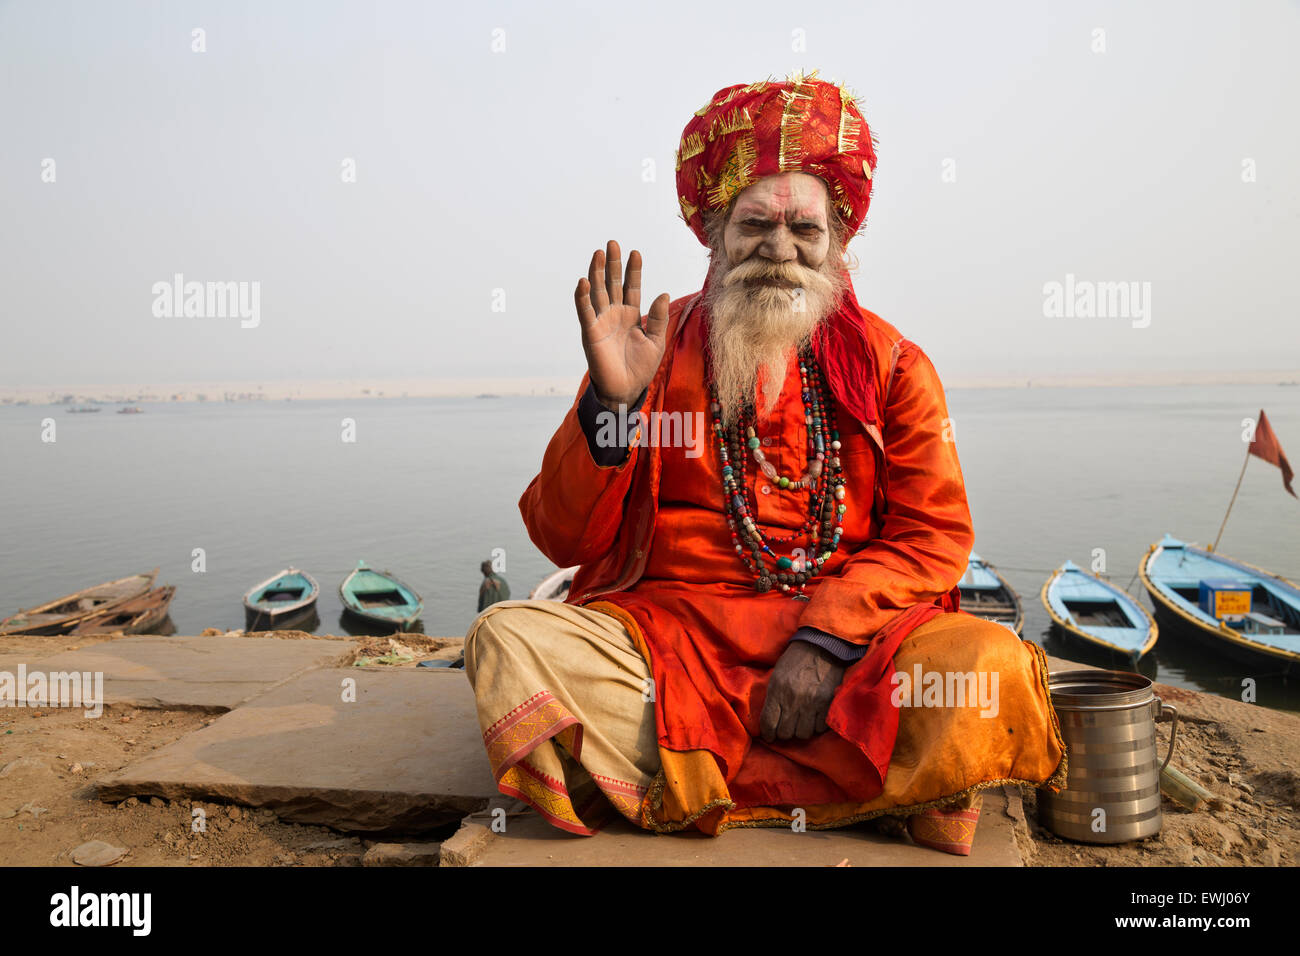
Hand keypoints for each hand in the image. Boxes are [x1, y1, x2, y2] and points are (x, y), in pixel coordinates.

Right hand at [575, 240, 669, 408]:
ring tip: (599, 253)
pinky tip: (584, 281)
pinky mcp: (591, 333)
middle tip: (612, 243)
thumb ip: (657, 318)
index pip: (631, 287)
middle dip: (613, 264)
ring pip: (598, 292)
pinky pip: (585, 312)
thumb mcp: (656, 341)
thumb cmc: (640, 368)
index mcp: (631, 316)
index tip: (636, 252)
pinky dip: (582, 297)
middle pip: (613, 284)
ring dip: (597, 273)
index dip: (633, 271)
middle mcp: (614, 315)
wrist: (626, 390)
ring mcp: (601, 322)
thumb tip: (663, 293)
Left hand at [759, 641, 846, 742]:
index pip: (768, 723)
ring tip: (801, 722)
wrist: (821, 646)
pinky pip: (819, 728)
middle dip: (784, 733)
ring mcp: (811, 703)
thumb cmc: (796, 660)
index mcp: (777, 690)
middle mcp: (793, 699)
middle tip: (786, 727)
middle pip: (785, 733)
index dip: (768, 734)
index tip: (770, 736)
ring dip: (801, 730)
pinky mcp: (827, 704)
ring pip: (803, 734)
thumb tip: (769, 722)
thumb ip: (773, 698)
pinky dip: (816, 726)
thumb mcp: (777, 675)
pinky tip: (814, 717)